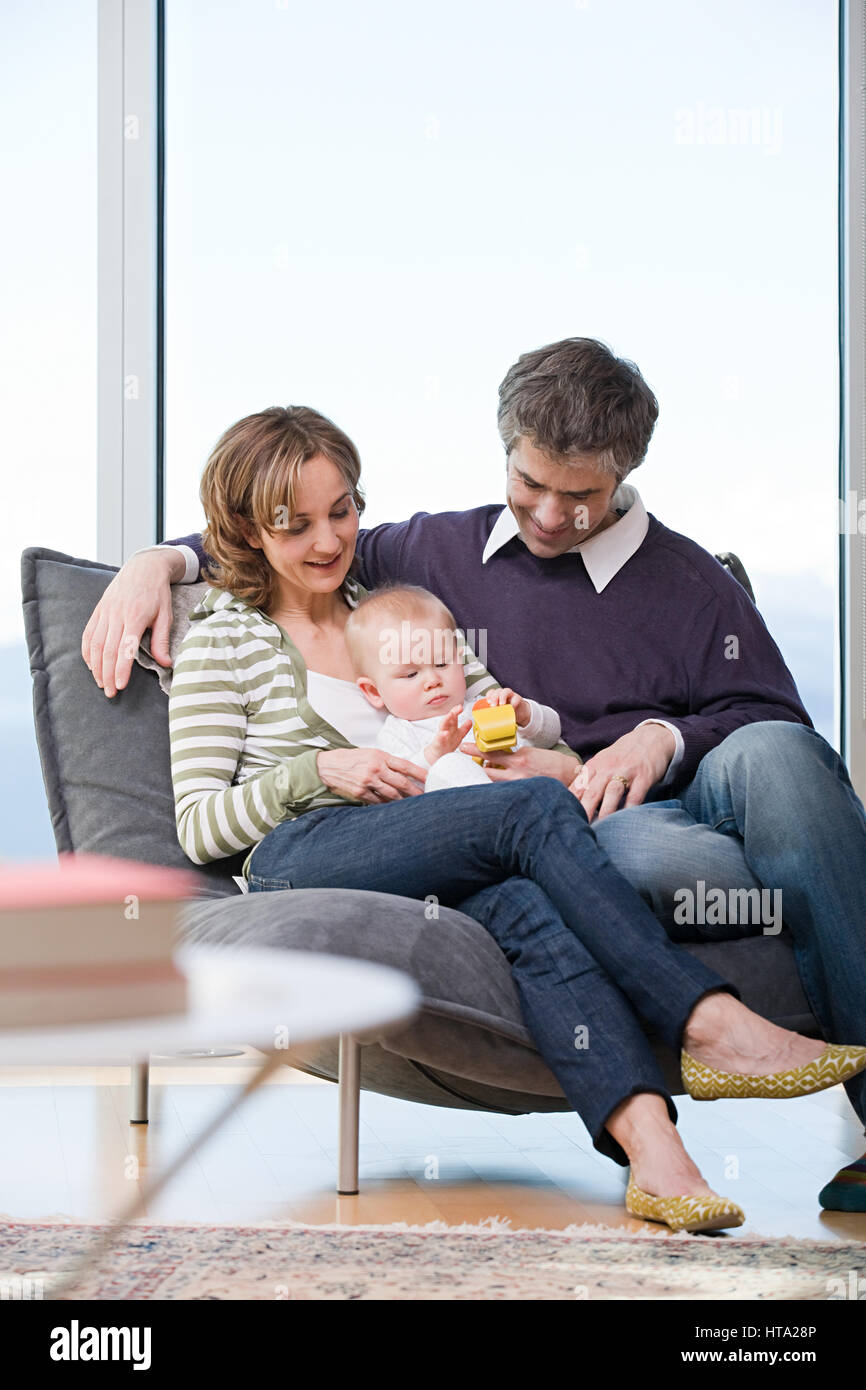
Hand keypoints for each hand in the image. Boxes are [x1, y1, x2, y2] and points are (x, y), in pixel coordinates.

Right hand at [81, 548, 183, 696]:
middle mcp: (116, 615)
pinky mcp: (98, 611)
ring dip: (96, 666)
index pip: (124, 648)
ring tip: (100, 683)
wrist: (143, 568)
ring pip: (95, 644)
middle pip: (107, 650)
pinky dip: (88, 651)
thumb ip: (162, 640)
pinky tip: (91, 665)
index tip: (120, 686)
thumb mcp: (165, 615)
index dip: (121, 669)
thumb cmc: (157, 593)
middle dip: (107, 674)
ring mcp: (104, 613)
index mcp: (134, 617)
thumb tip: (166, 663)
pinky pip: (88, 634)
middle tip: (110, 693)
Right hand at [316, 747, 427, 802]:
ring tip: (414, 806)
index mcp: (380, 756)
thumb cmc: (350, 759)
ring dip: (404, 801)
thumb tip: (404, 772)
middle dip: (416, 791)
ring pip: (392, 794)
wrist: (326, 766)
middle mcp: (375, 768)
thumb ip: (386, 761)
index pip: (405, 765)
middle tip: (427, 798)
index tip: (430, 779)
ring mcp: (367, 781)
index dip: (419, 773)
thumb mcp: (370, 753)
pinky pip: (378, 802)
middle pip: (401, 782)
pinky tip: (395, 809)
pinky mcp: (360, 793)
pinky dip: (387, 805)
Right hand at [424, 706, 472, 763]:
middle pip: (449, 719)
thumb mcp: (457, 735)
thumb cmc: (447, 744)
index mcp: (451, 728)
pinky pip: (439, 739)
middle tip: (459, 707)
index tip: (461, 706)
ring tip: (451, 714)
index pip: (454, 717)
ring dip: (447, 719)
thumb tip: (470, 721)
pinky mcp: (438, 744)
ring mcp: (441, 736)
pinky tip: (445, 733)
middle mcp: (446, 730)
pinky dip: (442, 736)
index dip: (457, 711)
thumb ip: (464, 728)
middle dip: (454, 712)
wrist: (436, 755)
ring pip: (443, 726)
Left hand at [457, 742, 579, 784]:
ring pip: (493, 782)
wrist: (572, 777)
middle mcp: (518, 770)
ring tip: (469, 776)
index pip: (493, 752)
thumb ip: (514, 756)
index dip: (477, 749)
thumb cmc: (552, 764)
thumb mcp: (532, 754)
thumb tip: (496, 760)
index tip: (463, 745)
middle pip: (488, 767)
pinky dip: (493, 790)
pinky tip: (485, 792)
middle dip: (473, 764)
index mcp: (520, 757)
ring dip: (481, 779)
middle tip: (457, 760)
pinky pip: (502, 792)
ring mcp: (519, 784)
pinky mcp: (523, 793)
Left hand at [483, 686, 531, 727]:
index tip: (488, 702)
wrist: (520, 713)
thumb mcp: (498, 713)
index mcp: (497, 697)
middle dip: (494, 697)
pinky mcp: (518, 699)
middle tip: (493, 706)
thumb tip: (484, 725)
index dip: (489, 695)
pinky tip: (512, 707)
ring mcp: (511, 695)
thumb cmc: (507, 712)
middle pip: (498, 691)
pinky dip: (513, 703)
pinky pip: (516, 699)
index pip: (491, 692)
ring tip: (501, 705)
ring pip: (506, 691)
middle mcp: (503, 694)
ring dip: (502, 697)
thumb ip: (492, 716)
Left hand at [568, 724, 675, 821]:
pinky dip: (630, 808)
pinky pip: (635, 795)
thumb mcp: (603, 761)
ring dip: (605, 811)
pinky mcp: (644, 776)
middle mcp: (608, 768)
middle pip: (592, 791)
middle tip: (577, 828)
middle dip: (583, 810)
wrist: (651, 738)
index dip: (569, 803)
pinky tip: (625, 819)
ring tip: (600, 827)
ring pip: (612, 792)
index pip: (578, 786)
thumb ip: (589, 778)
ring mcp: (626, 772)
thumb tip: (571, 798)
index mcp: (595, 766)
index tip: (563, 817)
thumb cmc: (622, 755)